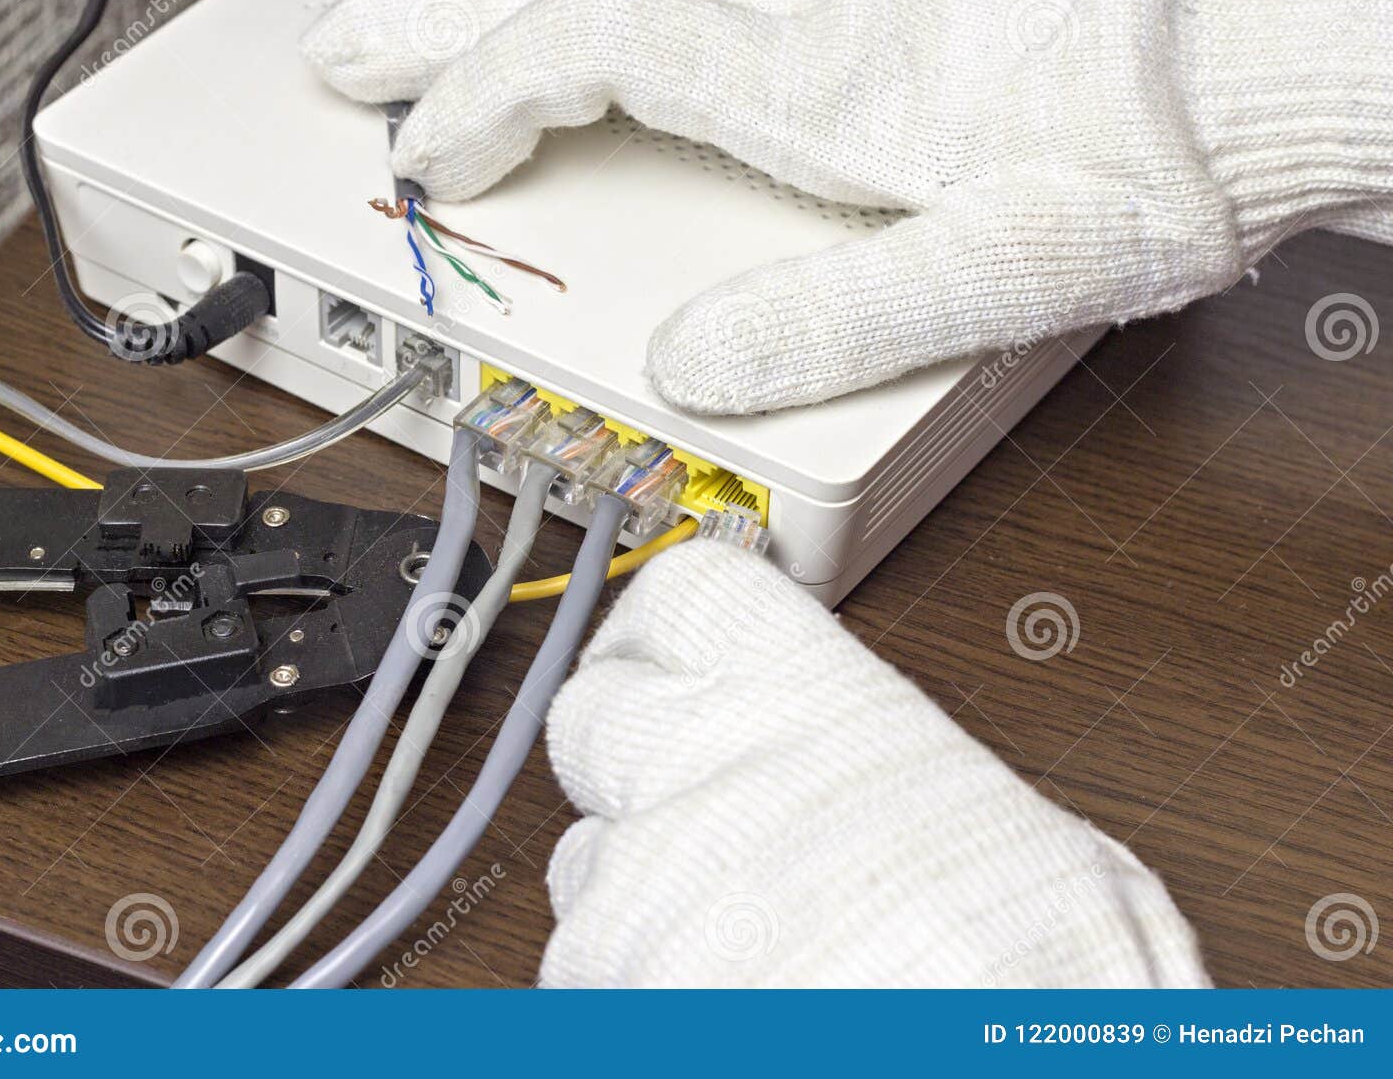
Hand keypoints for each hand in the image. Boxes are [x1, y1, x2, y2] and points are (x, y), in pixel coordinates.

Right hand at [306, 0, 1391, 413]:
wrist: (1243, 88)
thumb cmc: (1142, 170)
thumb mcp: (999, 277)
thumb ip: (837, 319)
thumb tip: (694, 362)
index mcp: (817, 67)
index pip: (595, 45)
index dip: (481, 93)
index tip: (416, 158)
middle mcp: (808, 2)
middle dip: (442, 24)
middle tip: (342, 61)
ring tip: (415, 14)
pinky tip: (584, 6)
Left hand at [535, 540, 1207, 985]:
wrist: (989, 1067)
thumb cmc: (1039, 985)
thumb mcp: (1045, 842)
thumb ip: (931, 790)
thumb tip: (918, 797)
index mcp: (819, 703)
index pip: (691, 598)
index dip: (666, 632)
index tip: (663, 654)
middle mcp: (708, 768)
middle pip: (594, 716)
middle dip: (623, 761)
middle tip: (679, 803)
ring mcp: (642, 875)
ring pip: (584, 861)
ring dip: (637, 896)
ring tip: (735, 943)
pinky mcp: (606, 973)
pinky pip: (589, 968)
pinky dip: (637, 987)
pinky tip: (724, 1001)